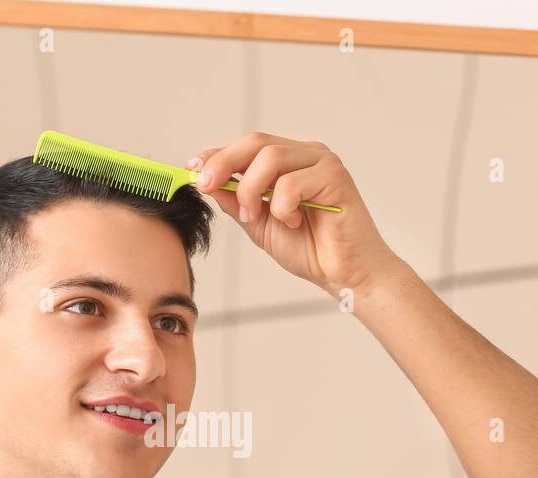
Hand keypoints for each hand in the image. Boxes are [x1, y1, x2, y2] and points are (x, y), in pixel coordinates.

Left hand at [188, 132, 401, 298]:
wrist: (345, 276)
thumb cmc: (311, 250)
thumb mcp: (260, 225)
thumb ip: (236, 201)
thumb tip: (206, 182)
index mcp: (289, 161)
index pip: (247, 146)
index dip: (217, 155)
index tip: (192, 170)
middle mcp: (306, 155)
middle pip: (256, 142)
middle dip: (224, 163)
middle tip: (206, 185)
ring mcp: (322, 162)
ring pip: (270, 158)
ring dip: (251, 191)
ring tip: (256, 217)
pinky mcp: (335, 178)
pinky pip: (291, 183)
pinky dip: (282, 207)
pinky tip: (294, 223)